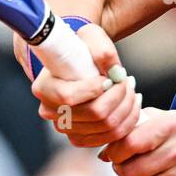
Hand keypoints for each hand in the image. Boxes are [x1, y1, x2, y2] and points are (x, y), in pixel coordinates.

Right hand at [29, 23, 140, 147]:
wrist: (79, 64)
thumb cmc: (82, 48)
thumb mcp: (90, 37)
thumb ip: (102, 49)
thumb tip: (115, 72)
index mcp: (44, 87)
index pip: (69, 97)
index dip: (95, 89)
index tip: (110, 77)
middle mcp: (50, 111)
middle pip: (94, 114)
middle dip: (120, 96)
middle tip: (128, 81)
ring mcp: (65, 128)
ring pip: (106, 127)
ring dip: (128, 108)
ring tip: (131, 90)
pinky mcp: (80, 137)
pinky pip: (110, 137)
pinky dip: (127, 122)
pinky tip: (131, 105)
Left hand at [98, 108, 175, 175]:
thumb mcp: (169, 120)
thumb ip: (135, 127)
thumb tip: (103, 153)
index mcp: (172, 125)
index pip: (129, 143)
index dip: (115, 151)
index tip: (116, 152)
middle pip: (130, 169)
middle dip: (120, 170)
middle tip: (124, 166)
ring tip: (137, 175)